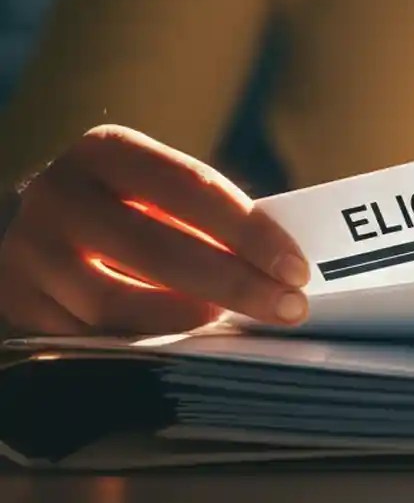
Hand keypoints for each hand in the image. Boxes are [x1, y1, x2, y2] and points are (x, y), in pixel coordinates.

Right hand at [0, 125, 309, 335]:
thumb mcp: (163, 197)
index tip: (297, 270)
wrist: (43, 238)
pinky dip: (143, 346)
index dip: (249, 231)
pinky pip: (88, 338)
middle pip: (157, 248)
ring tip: (235, 329)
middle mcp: (58, 194)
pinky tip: (184, 351)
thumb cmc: (132, 214)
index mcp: (107, 152)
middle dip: (233, 284)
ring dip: (186, 321)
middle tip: (288, 309)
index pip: (191, 187)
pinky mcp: (16, 304)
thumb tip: (285, 272)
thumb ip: (212, 222)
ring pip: (115, 302)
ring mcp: (28, 252)